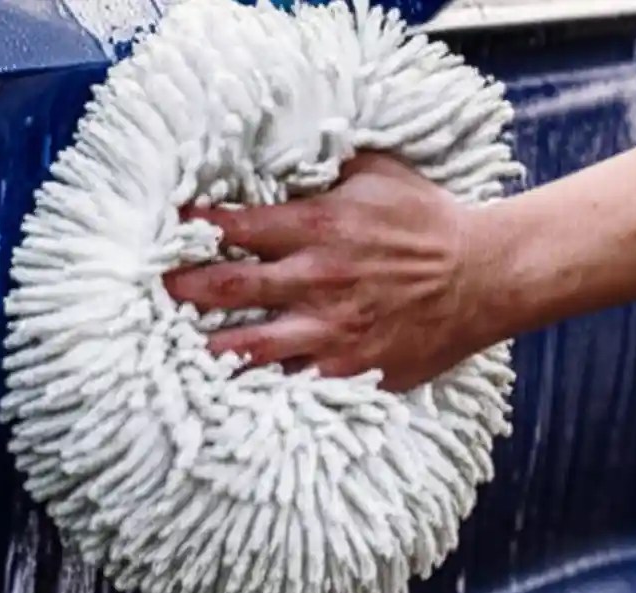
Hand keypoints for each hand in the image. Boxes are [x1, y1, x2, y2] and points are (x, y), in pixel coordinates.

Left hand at [163, 153, 507, 391]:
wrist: (483, 277)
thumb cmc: (427, 222)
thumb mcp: (377, 174)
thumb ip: (326, 167)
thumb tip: (286, 154)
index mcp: (319, 226)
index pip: (238, 227)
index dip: (197, 228)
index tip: (169, 230)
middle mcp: (316, 279)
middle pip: (229, 288)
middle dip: (183, 289)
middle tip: (152, 292)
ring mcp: (329, 329)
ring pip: (249, 346)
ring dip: (206, 348)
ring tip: (171, 352)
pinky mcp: (347, 368)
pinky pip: (291, 384)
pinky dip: (257, 390)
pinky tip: (225, 395)